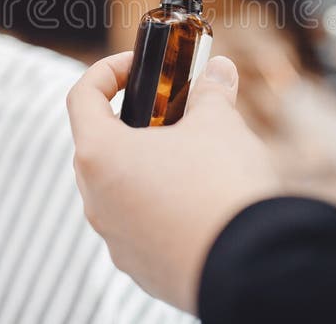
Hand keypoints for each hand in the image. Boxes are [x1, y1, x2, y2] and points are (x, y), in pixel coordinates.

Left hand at [66, 52, 280, 313]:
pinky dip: (161, 209)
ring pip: (119, 192)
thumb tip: (218, 70)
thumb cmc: (222, 184)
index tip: (138, 65)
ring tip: (189, 156)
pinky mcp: (142, 269)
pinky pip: (141, 229)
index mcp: (101, 157)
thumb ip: (210, 91)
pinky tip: (198, 202)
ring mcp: (116, 241)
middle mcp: (96, 202)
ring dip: (146, 168)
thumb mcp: (219, 123)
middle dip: (130, 121)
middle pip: (98, 147)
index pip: (82, 98)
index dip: (107, 71)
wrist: (253, 266)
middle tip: (168, 109)